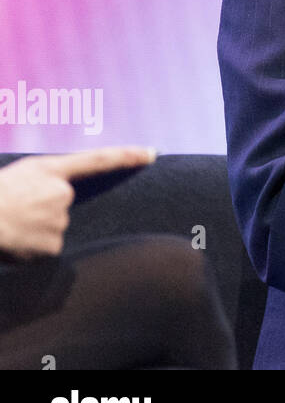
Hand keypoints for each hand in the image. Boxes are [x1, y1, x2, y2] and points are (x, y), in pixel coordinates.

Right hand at [0, 147, 155, 259]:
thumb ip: (45, 180)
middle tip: (14, 212)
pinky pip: (46, 248)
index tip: (152, 153)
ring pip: (54, 228)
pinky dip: (31, 249)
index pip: (98, 160)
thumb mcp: (18, 175)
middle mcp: (61, 193)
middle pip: (62, 205)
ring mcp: (59, 219)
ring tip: (9, 226)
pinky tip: (14, 243)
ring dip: (35, 231)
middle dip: (42, 211)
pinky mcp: (52, 245)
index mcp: (49, 170)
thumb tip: (61, 196)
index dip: (126, 156)